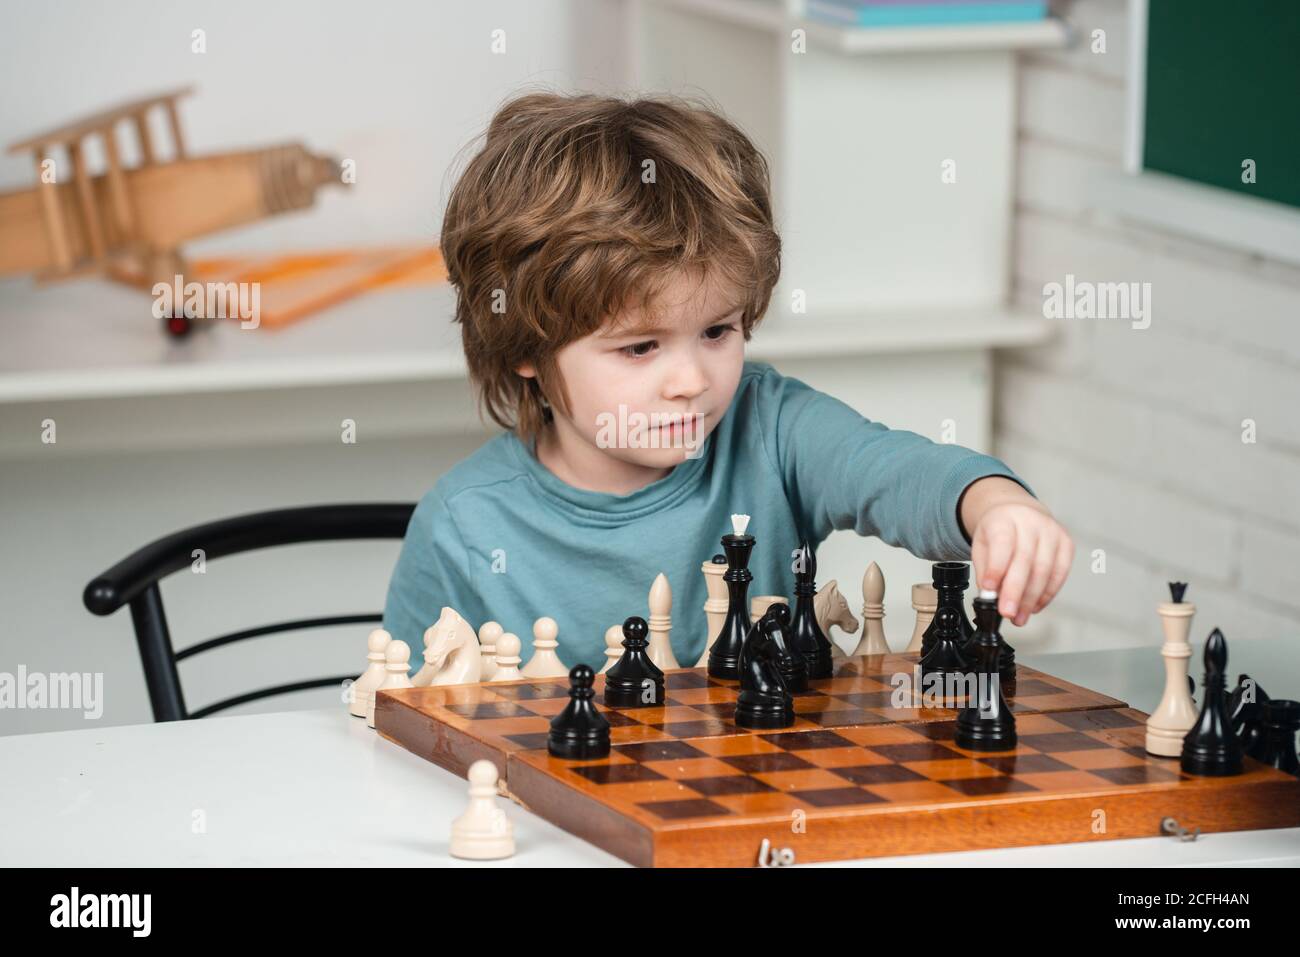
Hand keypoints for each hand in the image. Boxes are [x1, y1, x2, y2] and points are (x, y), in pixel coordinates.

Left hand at [960, 477, 1073, 625]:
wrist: (1018, 512)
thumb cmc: (998, 531)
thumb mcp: (981, 545)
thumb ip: (984, 570)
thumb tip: (990, 596)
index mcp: (1004, 519)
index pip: (1002, 543)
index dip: (996, 568)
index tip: (989, 591)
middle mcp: (1031, 522)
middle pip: (1025, 560)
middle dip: (1015, 592)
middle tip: (1007, 613)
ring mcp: (1052, 531)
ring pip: (1044, 570)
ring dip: (1032, 599)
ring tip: (1020, 616)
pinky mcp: (1066, 543)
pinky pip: (1060, 573)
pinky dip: (1047, 594)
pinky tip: (1035, 606)